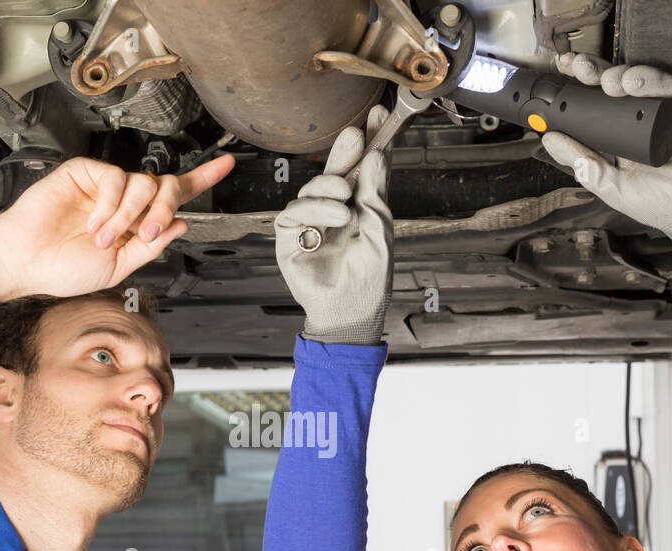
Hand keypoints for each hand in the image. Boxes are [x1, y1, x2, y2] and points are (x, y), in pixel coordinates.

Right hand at [0, 153, 234, 300]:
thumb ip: (150, 246)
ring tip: (105, 238)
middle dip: (165, 208)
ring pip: (142, 184)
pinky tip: (95, 224)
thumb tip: (180, 223)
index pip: (174, 196)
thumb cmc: (64, 268)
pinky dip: (110, 206)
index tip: (228, 164)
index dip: (203, 179)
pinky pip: (115, 179)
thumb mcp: (119, 267)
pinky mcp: (85, 173)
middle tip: (146, 232)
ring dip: (130, 215)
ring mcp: (106, 186)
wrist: (28, 263)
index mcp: (136, 222)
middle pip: (166, 187)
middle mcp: (125, 201)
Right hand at [274, 105, 393, 345]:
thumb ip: (376, 193)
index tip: (381, 116)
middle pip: (335, 170)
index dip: (371, 142)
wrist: (349, 314)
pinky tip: (334, 219)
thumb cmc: (369, 281)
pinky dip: (312, 210)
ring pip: (312, 188)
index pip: (364, 169)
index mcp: (360, 209)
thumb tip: (376, 154)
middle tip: (355, 135)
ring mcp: (310, 223)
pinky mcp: (290, 238)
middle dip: (344, 151)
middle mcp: (334, 211)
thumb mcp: (381, 233)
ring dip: (329, 190)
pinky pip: (292, 212)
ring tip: (346, 208)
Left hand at [539, 52, 671, 268]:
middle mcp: (640, 119)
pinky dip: (654, 80)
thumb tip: (549, 139)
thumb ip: (581, 162)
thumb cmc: (654, 202)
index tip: (561, 72)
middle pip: (615, 85)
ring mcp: (665, 113)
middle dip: (595, 71)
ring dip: (621, 75)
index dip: (579, 85)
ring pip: (642, 81)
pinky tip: (635, 82)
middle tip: (579, 67)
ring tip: (608, 81)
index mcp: (618, 134)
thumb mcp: (609, 184)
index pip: (596, 102)